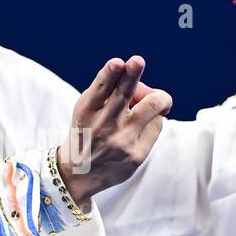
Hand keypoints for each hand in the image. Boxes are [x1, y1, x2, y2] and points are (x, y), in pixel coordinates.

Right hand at [55, 56, 172, 207]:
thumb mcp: (86, 110)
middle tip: (137, 61)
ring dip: (158, 96)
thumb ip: (109, 92)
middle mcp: (103, 126)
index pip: (100, 89)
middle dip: (132, 74)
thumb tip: (144, 85)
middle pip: (125, 93)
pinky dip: (153, 119)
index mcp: (86, 112)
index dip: (109, 74)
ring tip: (155, 99)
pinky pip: (157, 124)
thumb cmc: (87, 132)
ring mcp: (122, 141)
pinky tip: (143, 125)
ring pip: (153, 105)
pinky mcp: (137, 155)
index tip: (118, 63)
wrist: (77, 175)